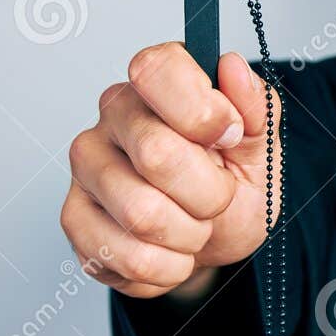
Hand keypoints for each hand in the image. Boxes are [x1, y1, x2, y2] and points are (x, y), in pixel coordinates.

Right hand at [60, 41, 282, 299]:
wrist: (214, 239)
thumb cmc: (231, 181)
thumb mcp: (260, 145)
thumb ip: (256, 106)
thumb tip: (232, 67)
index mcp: (157, 84)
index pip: (157, 70)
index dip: (204, 113)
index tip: (230, 137)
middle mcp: (112, 116)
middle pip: (156, 154)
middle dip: (209, 193)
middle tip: (218, 197)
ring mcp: (87, 168)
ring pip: (142, 215)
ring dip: (190, 235)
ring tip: (194, 225)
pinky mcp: (75, 219)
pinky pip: (129, 258)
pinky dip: (169, 268)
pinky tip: (171, 250)